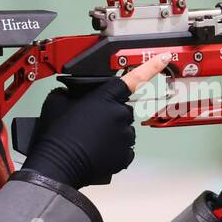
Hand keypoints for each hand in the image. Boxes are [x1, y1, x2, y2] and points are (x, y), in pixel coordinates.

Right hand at [24, 54, 170, 189]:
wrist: (57, 164)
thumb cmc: (56, 135)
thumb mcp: (56, 102)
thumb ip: (69, 93)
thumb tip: (70, 95)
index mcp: (105, 97)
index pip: (132, 78)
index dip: (150, 67)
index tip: (164, 57)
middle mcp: (119, 115)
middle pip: (122, 109)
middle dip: (110, 114)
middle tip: (91, 124)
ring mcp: (124, 136)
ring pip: (125, 130)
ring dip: (113, 133)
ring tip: (92, 140)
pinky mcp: (124, 155)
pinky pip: (125, 150)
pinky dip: (115, 150)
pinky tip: (98, 151)